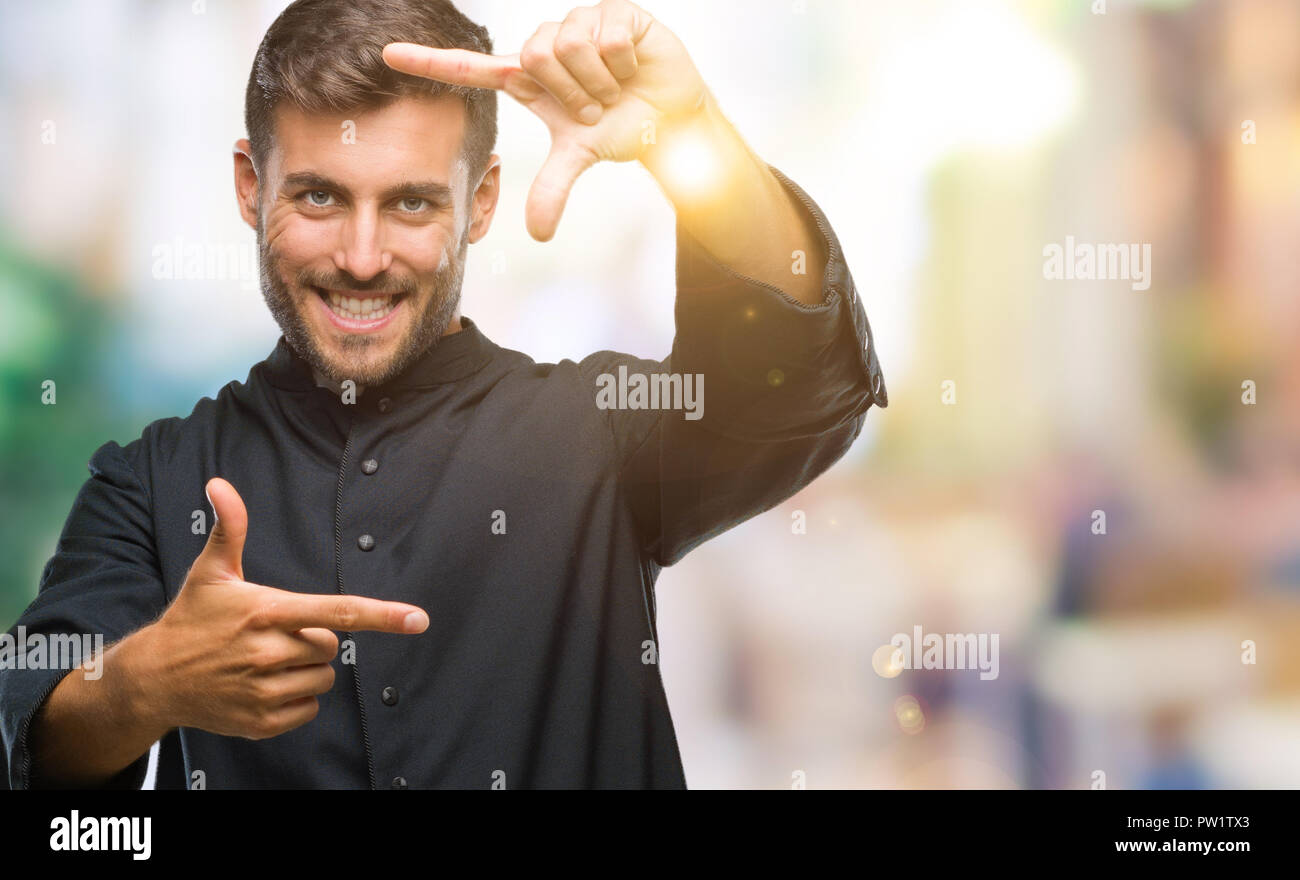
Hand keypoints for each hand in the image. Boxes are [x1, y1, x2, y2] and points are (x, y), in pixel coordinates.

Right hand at [139, 477, 428, 740]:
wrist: (154, 679)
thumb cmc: (191, 620)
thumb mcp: (210, 572)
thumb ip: (229, 528)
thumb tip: (220, 484)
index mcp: (266, 611)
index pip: (337, 611)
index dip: (383, 615)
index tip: (418, 619)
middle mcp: (268, 652)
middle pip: (330, 646)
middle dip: (312, 639)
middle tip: (273, 635)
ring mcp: (265, 690)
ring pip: (323, 679)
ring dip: (305, 671)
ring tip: (266, 661)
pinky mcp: (262, 721)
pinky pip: (308, 710)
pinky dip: (295, 700)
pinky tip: (262, 687)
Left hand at [382, 0, 706, 240]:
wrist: (672, 118)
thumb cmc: (620, 128)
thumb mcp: (579, 157)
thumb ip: (553, 189)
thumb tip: (538, 235)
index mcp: (528, 77)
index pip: (470, 68)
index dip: (430, 63)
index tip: (386, 56)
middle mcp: (547, 45)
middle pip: (536, 56)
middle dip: (573, 93)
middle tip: (596, 106)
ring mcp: (580, 23)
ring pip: (569, 44)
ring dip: (598, 80)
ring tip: (615, 87)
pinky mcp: (615, 12)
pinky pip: (605, 33)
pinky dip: (623, 61)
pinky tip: (633, 66)